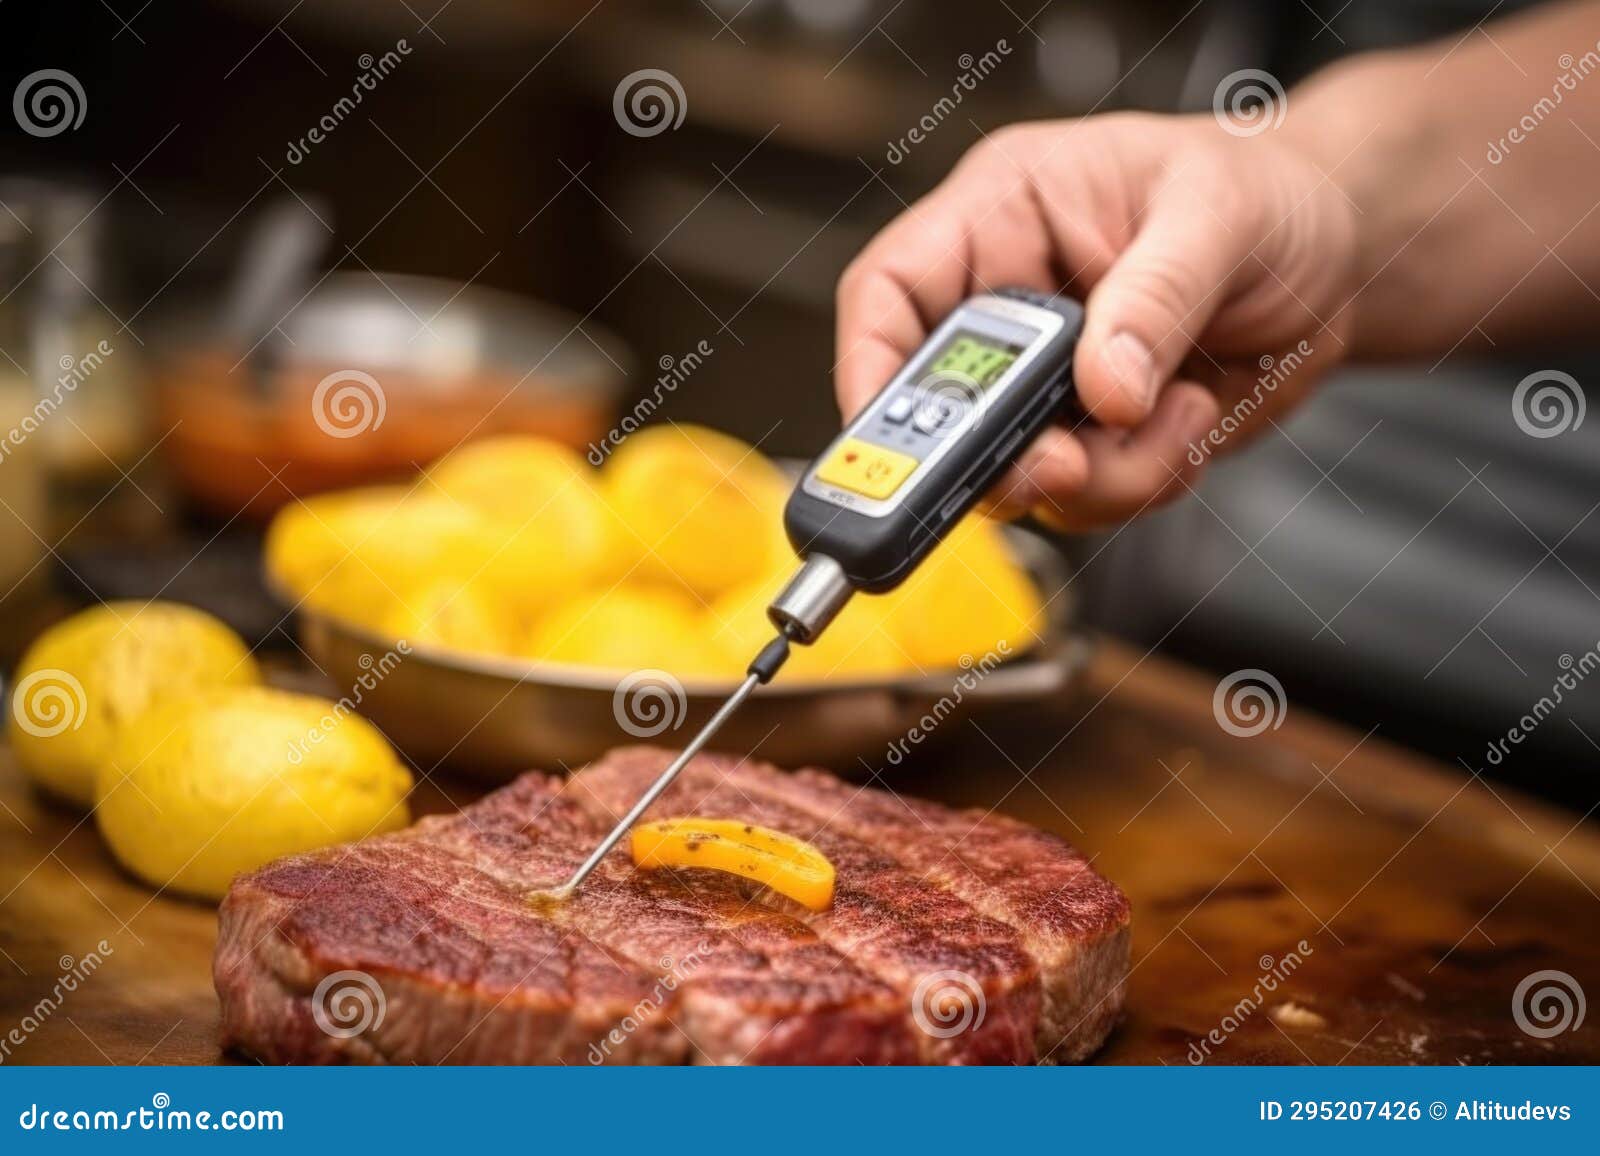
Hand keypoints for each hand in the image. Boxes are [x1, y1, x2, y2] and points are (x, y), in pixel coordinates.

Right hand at [835, 113, 1359, 529]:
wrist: (1340, 259)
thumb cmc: (1267, 195)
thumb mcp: (1219, 216)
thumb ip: (1156, 298)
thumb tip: (1105, 390)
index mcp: (1004, 216)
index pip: (891, 293)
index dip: (869, 371)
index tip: (889, 443)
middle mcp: (1009, 305)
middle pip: (942, 410)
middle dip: (1005, 454)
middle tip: (1066, 464)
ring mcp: (1048, 381)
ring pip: (1020, 474)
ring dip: (1103, 476)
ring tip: (1182, 411)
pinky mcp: (1093, 435)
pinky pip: (1086, 498)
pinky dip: (1142, 482)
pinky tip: (1192, 421)